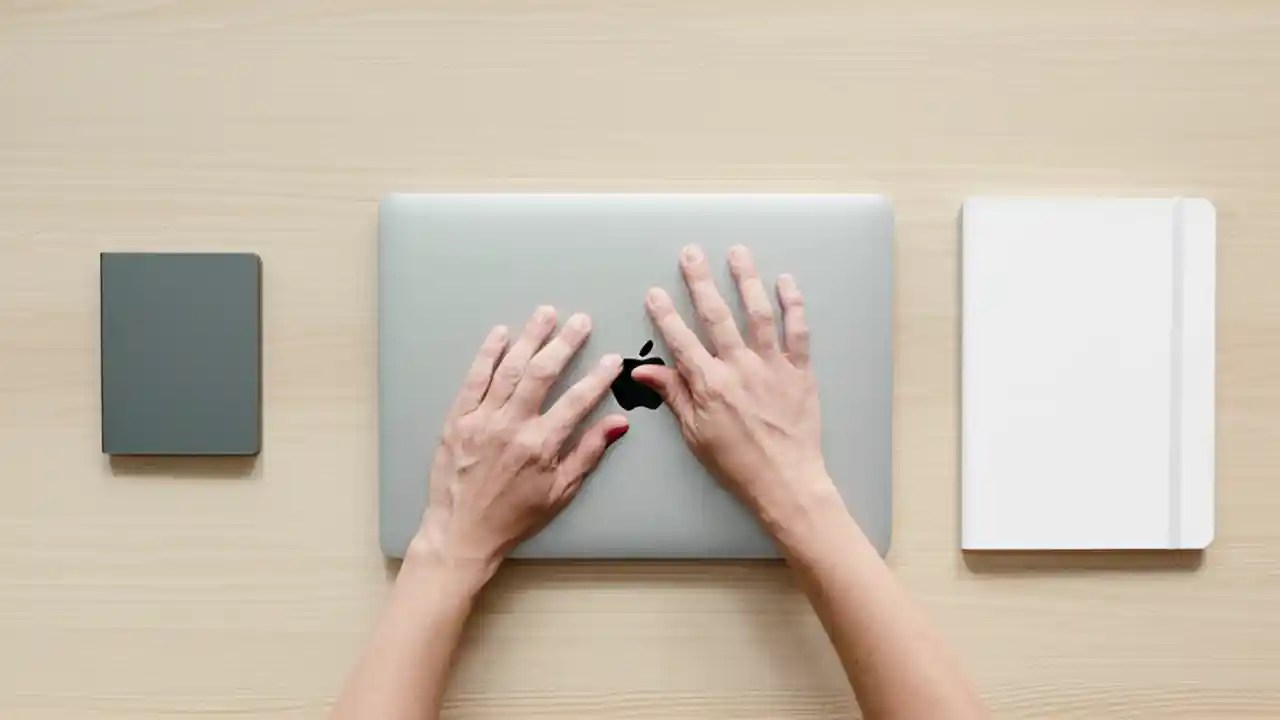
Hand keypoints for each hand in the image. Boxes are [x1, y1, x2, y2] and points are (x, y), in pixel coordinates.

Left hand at [413, 306, 628, 571]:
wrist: (461, 533)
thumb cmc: (513, 518)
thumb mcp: (560, 492)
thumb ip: (588, 452)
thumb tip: (617, 424)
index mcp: (540, 446)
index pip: (577, 401)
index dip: (598, 377)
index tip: (612, 360)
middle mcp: (511, 427)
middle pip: (542, 373)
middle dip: (565, 343)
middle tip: (581, 321)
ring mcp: (481, 420)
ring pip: (509, 369)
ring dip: (530, 338)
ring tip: (546, 314)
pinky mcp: (457, 420)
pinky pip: (474, 379)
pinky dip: (488, 354)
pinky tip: (501, 335)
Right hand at [632, 245, 836, 532]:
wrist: (786, 481)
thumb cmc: (737, 463)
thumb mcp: (694, 433)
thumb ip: (673, 394)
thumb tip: (643, 371)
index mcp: (710, 385)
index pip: (680, 340)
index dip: (665, 315)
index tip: (654, 293)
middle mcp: (739, 368)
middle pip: (716, 315)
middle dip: (700, 281)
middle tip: (691, 254)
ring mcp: (772, 366)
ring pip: (757, 313)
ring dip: (746, 280)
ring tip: (737, 253)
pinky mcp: (799, 372)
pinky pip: (797, 331)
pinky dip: (793, 304)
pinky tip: (786, 282)